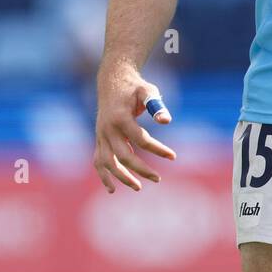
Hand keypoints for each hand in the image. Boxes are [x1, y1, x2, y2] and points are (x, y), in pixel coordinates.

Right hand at [93, 65, 176, 192]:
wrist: (112, 81)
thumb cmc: (134, 87)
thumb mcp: (147, 91)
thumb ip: (156, 105)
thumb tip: (166, 121)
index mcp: (121, 118)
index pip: (141, 139)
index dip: (158, 149)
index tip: (173, 156)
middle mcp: (108, 129)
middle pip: (123, 156)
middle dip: (141, 169)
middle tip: (158, 179)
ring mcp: (101, 136)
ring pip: (108, 163)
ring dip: (122, 177)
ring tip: (139, 187)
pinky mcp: (99, 139)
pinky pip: (98, 161)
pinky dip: (103, 176)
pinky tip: (112, 190)